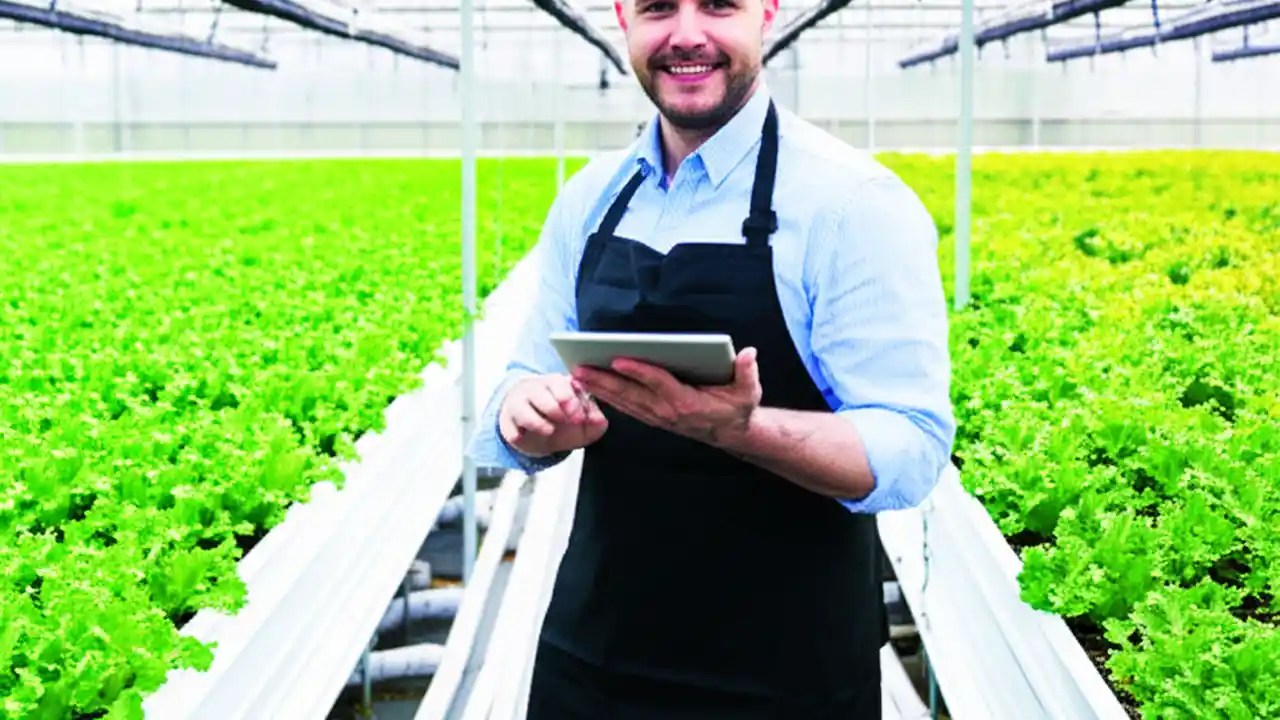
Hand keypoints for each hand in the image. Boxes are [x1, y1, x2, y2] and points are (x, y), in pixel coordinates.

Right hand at [499, 374, 608, 456]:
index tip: (578, 417)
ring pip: (521, 408)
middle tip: (564, 421)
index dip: (570, 400)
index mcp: (557, 385)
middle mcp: (535, 390)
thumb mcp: (584, 423)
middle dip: (553, 408)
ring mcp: (518, 405)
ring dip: (537, 422)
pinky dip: (519, 436)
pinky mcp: (507, 423)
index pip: (560, 384)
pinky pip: (510, 429)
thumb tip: (599, 420)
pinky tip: (527, 437)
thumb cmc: (563, 421)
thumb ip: (595, 420)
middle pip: (539, 392)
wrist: (538, 433)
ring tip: (549, 430)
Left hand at [571, 347, 761, 447]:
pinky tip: (592, 386)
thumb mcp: (748, 391)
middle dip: (604, 381)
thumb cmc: (737, 408)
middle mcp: (668, 412)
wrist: (731, 433)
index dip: (639, 371)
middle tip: (580, 369)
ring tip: (577, 374)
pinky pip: (626, 407)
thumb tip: (749, 353)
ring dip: (600, 389)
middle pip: (632, 394)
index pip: (659, 384)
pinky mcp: (653, 417)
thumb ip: (748, 372)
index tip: (619, 360)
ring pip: (624, 402)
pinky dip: (608, 397)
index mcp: (687, 403)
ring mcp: (658, 417)